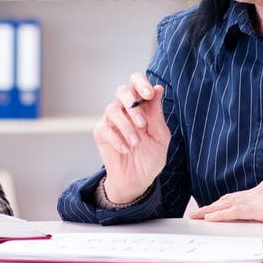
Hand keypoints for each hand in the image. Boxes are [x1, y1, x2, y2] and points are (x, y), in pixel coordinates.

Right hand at [93, 73, 169, 203]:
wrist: (139, 180)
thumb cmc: (151, 156)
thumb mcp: (160, 136)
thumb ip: (157, 113)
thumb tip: (158, 88)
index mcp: (141, 105)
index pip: (137, 83)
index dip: (141, 83)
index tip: (149, 94)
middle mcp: (125, 109)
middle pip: (122, 91)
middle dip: (132, 104)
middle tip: (142, 123)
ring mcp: (112, 121)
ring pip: (112, 109)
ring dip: (126, 126)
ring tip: (136, 143)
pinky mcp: (101, 133)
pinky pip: (105, 128)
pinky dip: (117, 139)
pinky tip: (126, 149)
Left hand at [189, 179, 262, 222]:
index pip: (241, 195)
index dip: (225, 201)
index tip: (214, 206)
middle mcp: (260, 189)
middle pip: (231, 198)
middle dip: (213, 205)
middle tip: (198, 211)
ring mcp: (260, 197)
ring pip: (228, 203)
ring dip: (211, 210)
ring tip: (197, 215)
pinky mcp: (261, 207)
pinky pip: (235, 211)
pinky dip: (221, 215)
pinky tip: (210, 218)